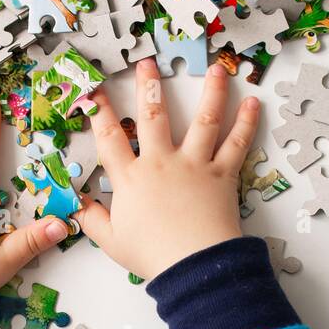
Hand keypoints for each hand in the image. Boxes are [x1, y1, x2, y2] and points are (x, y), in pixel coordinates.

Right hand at [77, 59, 259, 279]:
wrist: (193, 266)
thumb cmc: (152, 255)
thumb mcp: (112, 241)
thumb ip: (93, 219)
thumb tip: (77, 205)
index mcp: (131, 179)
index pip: (109, 138)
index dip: (99, 112)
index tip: (94, 90)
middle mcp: (162, 163)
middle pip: (153, 117)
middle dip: (148, 87)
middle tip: (147, 63)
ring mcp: (194, 165)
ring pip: (203, 120)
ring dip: (210, 92)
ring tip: (215, 69)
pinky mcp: (222, 174)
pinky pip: (236, 144)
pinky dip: (246, 122)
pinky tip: (252, 103)